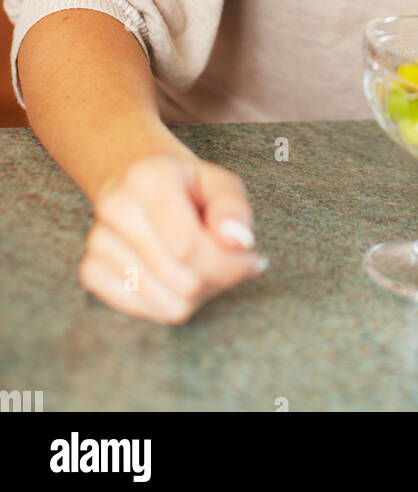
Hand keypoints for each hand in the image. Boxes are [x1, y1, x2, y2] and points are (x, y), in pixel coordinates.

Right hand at [79, 154, 266, 323]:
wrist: (137, 180)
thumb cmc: (186, 186)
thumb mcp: (219, 183)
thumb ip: (234, 209)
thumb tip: (239, 243)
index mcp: (148, 179)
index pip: (189, 247)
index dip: (229, 265)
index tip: (252, 260)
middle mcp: (115, 209)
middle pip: (181, 282)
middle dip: (218, 281)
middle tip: (229, 264)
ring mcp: (97, 242)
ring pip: (166, 305)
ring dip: (197, 295)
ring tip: (202, 267)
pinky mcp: (90, 270)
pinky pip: (142, 311)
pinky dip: (168, 303)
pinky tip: (175, 276)